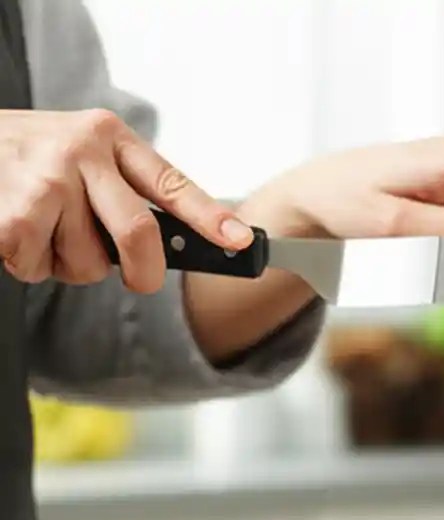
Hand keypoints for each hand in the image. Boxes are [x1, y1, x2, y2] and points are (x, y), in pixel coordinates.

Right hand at [0, 109, 253, 291]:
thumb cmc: (25, 153)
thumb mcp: (80, 150)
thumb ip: (122, 187)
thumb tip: (168, 244)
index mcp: (109, 137)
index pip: (172, 183)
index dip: (211, 217)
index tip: (242, 241)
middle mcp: (82, 153)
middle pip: (139, 234)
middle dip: (144, 272)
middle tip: (140, 280)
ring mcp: (46, 181)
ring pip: (86, 261)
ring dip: (67, 266)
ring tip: (44, 232)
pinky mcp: (12, 212)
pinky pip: (38, 266)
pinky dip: (28, 265)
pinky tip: (15, 235)